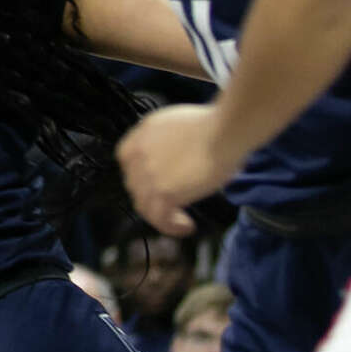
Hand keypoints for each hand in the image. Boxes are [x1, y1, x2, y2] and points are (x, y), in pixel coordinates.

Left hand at [118, 104, 239, 236]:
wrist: (223, 132)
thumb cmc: (213, 125)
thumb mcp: (176, 124)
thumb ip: (166, 142)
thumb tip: (175, 158)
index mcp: (140, 136)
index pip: (127, 162)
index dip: (140, 175)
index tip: (154, 182)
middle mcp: (139, 156)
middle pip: (135, 186)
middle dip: (151, 196)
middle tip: (170, 203)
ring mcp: (149, 176)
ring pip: (144, 206)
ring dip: (161, 216)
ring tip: (180, 220)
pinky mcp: (164, 193)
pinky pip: (160, 219)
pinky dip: (171, 227)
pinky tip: (187, 226)